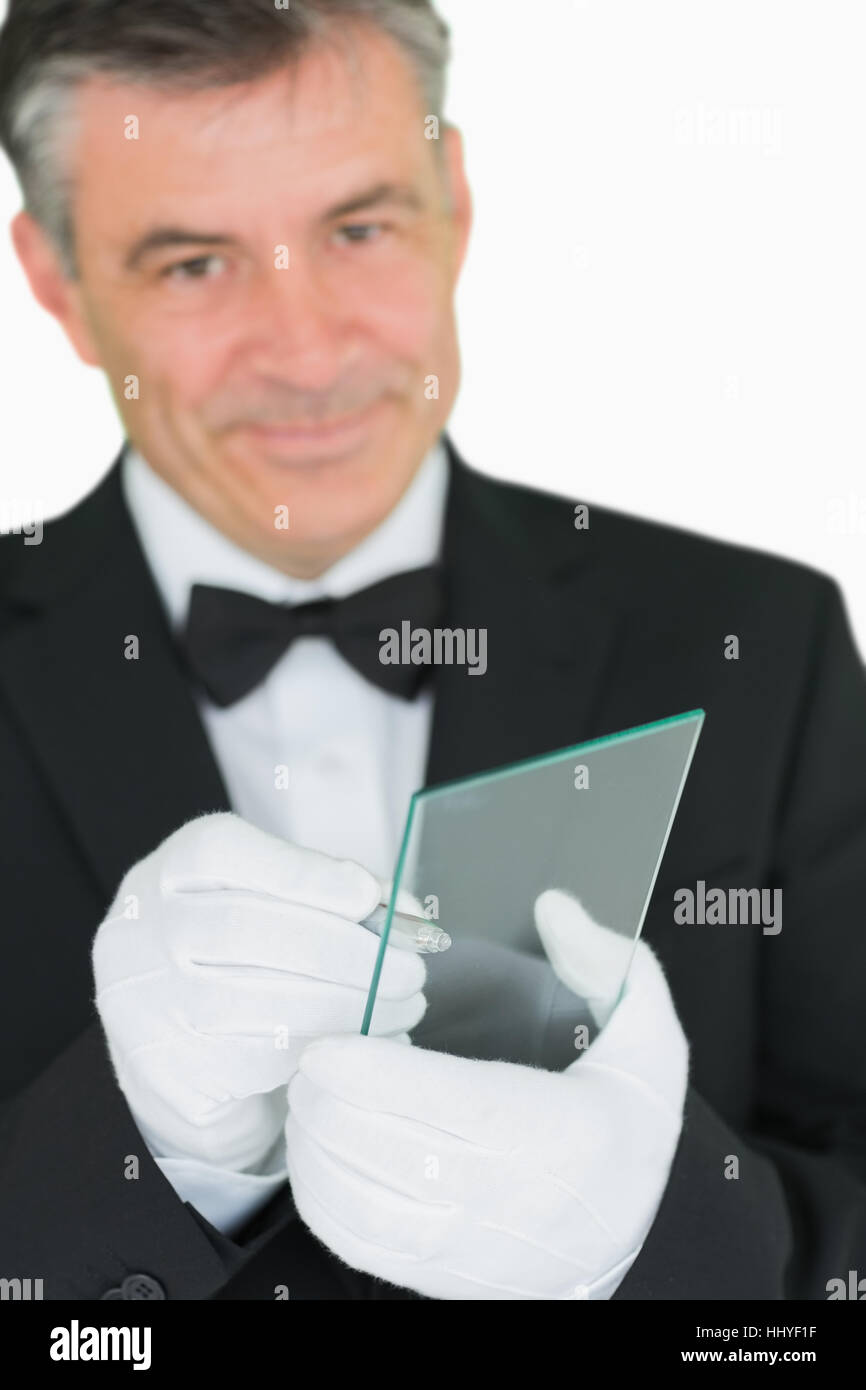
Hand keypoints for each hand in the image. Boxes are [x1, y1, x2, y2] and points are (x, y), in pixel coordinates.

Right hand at [92, 813, 425, 1172]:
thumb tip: (404, 912)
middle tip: (410, 970)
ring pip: (256, 1002)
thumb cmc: (243, 954)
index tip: (367, 895)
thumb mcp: (273, 901)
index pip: (221, 851)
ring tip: (402, 1007)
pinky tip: (364, 1040)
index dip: (301, 873)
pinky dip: (324, 1048)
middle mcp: (143, 930)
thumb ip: (332, 891)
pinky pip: (259, 1060)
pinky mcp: (170, 1071)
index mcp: (174, 870)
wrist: (177, 1044)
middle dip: (345, 951)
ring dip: (348, 1006)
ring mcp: (147, 1005)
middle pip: (244, 929)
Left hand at [284, 889, 687, 1298]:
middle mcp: (511, 1196)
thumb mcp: (651, 1042)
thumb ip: (612, 963)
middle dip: (328, 1101)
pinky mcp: (437, 1276)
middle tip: (309, 1056)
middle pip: (391, 1152)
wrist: (618, 1245)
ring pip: (363, 1203)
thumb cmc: (625, 1131)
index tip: (330, 1046)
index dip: (378, 1076)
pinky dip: (320, 1197)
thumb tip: (552, 907)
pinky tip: (316, 1150)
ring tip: (308, 1096)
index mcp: (561, 1131)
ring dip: (316, 1148)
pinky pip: (359, 1245)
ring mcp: (469, 1246)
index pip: (454, 1106)